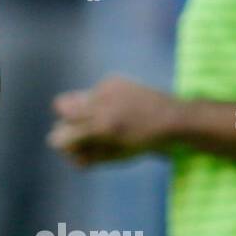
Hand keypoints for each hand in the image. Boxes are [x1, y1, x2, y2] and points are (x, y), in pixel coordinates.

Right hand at [48, 75, 178, 167]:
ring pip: (77, 96)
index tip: (63, 144)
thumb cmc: (145, 142)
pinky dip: (100, 101)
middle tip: (79, 130)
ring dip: (83, 109)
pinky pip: (94, 92)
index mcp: (102, 127)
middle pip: (61, 105)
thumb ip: (89, 156)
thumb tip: (69, 156)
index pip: (63, 133)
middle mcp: (101, 104)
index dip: (61, 141)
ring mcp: (106, 89)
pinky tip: (118, 107)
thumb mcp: (117, 156)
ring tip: (102, 118)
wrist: (174, 117)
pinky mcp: (112, 80)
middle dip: (66, 119)